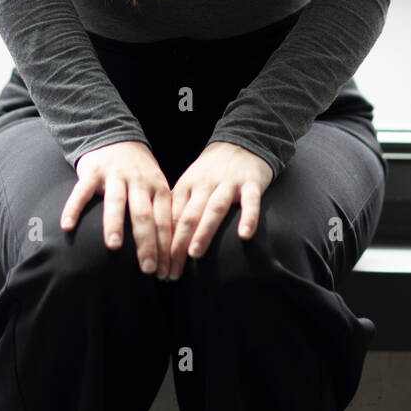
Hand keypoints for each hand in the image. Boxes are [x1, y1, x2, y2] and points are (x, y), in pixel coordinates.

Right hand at [60, 140, 173, 277]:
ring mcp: (115, 175)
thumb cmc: (139, 172)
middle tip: (148, 268)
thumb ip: (161, 213)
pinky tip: (67, 226)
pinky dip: (74, 208)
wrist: (115, 135)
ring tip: (114, 246)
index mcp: (158, 187)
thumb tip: (171, 254)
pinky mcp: (93, 171)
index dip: (166, 248)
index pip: (165, 221)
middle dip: (147, 243)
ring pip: (116, 202)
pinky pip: (82, 191)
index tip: (165, 273)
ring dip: (115, 224)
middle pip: (144, 215)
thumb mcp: (156, 187)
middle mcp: (139, 181)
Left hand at [168, 141, 273, 281]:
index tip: (159, 270)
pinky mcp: (251, 183)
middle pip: (188, 216)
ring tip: (195, 254)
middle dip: (177, 245)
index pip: (172, 218)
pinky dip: (248, 218)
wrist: (243, 139)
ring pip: (214, 208)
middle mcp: (205, 184)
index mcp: (187, 185)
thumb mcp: (191, 184)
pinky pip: (250, 202)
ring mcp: (228, 183)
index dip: (164, 244)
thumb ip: (180, 209)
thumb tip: (162, 244)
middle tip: (171, 271)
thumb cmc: (213, 170)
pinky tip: (245, 236)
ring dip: (204, 231)